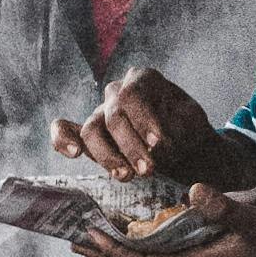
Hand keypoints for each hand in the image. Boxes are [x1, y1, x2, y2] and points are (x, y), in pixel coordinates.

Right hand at [54, 68, 229, 183]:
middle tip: (149, 170)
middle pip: (113, 116)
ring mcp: (101, 112)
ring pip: (91, 130)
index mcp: (143, 80)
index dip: (142, 118)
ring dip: (107, 156)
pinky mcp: (89, 133)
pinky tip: (73, 153)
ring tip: (126, 176)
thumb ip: (177, 128)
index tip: (157, 143)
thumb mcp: (193, 125)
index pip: (133, 94)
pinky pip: (65, 130)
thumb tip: (156, 144)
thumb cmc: (188, 131)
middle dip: (131, 146)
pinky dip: (62, 139)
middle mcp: (117, 92)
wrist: (183, 146)